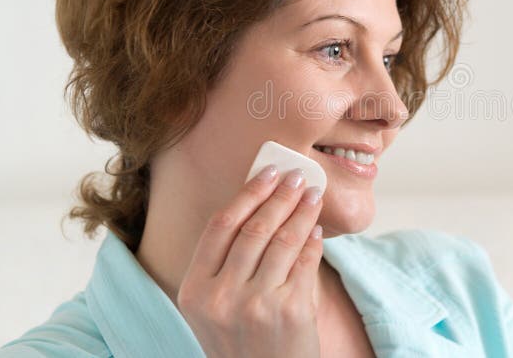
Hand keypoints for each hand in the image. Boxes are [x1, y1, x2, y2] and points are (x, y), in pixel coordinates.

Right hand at [176, 165, 324, 357]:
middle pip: (254, 228)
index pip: (221, 226)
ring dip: (302, 210)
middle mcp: (222, 297)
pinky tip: (316, 229)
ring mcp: (257, 304)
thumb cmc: (240, 342)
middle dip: (280, 195)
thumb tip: (261, 204)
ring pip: (284, 239)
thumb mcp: (214, 308)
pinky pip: (306, 262)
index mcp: (195, 291)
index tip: (267, 172)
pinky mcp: (291, 312)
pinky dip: (313, 240)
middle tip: (297, 176)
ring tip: (313, 195)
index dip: (247, 193)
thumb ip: (226, 264)